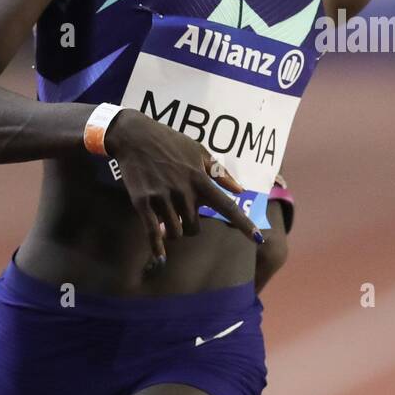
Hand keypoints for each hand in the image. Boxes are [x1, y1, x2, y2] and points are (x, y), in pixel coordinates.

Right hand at [103, 109, 263, 263]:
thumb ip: (220, 173)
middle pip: (194, 228)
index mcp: (201, 180)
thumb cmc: (170, 142)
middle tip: (182, 216)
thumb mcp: (198, 151)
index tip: (258, 238)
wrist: (136, 136)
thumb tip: (240, 190)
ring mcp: (163, 197)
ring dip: (172, 231)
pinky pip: (152, 232)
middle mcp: (184, 191)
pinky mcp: (142, 201)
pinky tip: (161, 257)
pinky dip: (157, 247)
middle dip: (190, 227)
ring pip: (175, 232)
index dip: (243, 224)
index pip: (226, 206)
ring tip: (166, 219)